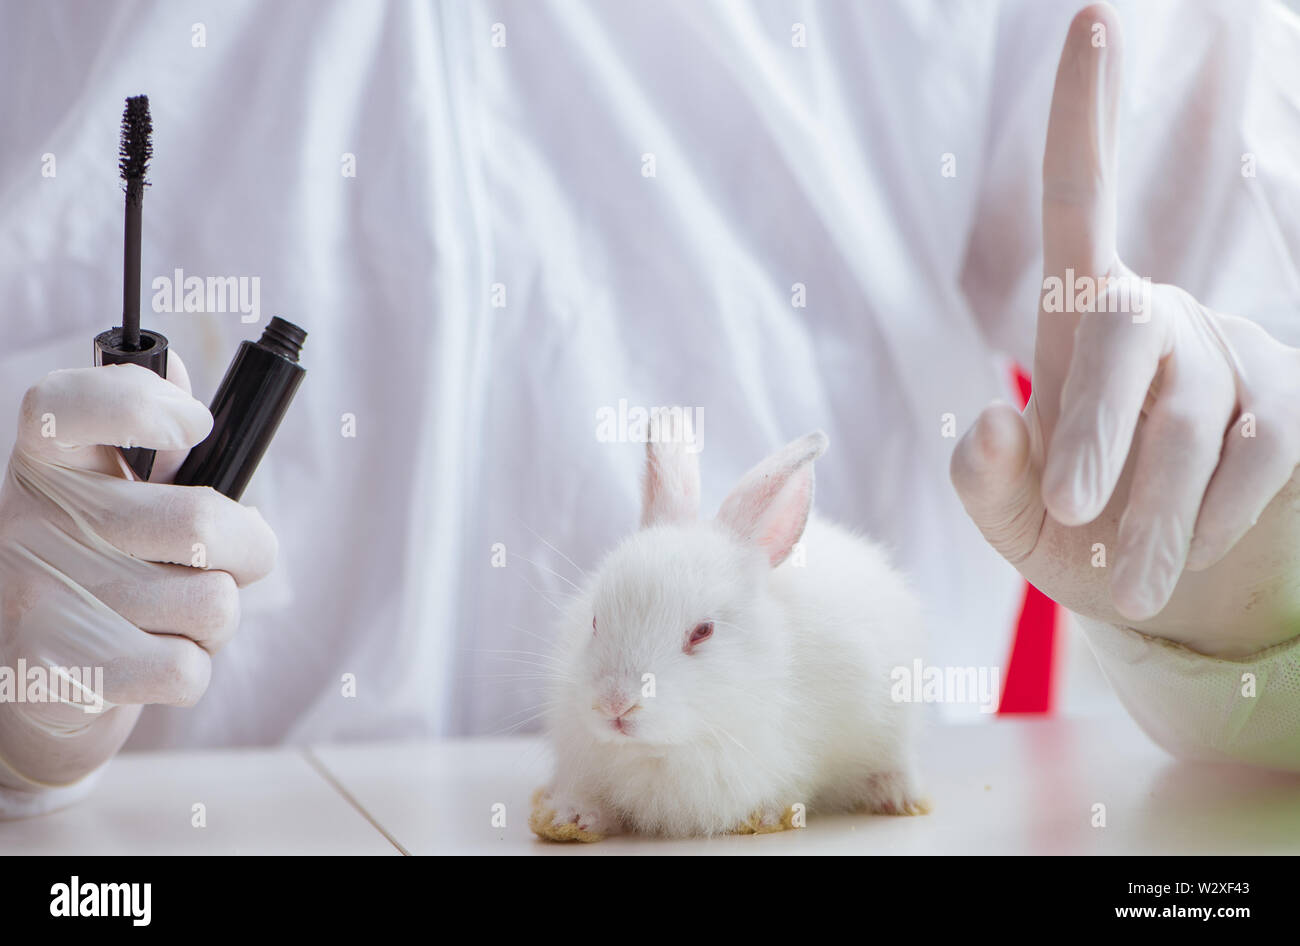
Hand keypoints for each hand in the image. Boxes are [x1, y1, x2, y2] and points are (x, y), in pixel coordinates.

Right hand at [0, 358, 276, 805]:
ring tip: (173, 615)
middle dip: (249, 549)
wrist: (32, 681)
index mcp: (46, 463)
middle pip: (202, 526)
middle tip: (226, 559)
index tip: (196, 424)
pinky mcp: (57, 673)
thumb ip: (150, 435)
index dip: (141, 406)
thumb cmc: (102, 567)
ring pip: (211, 603)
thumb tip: (176, 368)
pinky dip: (192, 668)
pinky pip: (187, 668)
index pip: (65, 405)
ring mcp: (36, 596)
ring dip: (216, 617)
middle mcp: (28, 521)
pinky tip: (150, 657)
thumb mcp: (116, 491)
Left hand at [951, 3, 1299, 657]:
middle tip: (1074, 518)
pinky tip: (1192, 542)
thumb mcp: (1013, 518)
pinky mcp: (1290, 404)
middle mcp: (1156, 314)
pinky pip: (1261, 447)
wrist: (1169, 585)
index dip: (1084, 117)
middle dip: (1097, 435)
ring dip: (1157, 510)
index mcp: (1076, 322)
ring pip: (1196, 415)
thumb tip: (989, 419)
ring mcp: (1231, 352)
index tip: (1091, 18)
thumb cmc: (1075, 532)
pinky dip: (1215, 508)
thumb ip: (984, 482)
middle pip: (1127, 340)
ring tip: (1129, 578)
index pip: (1080, 206)